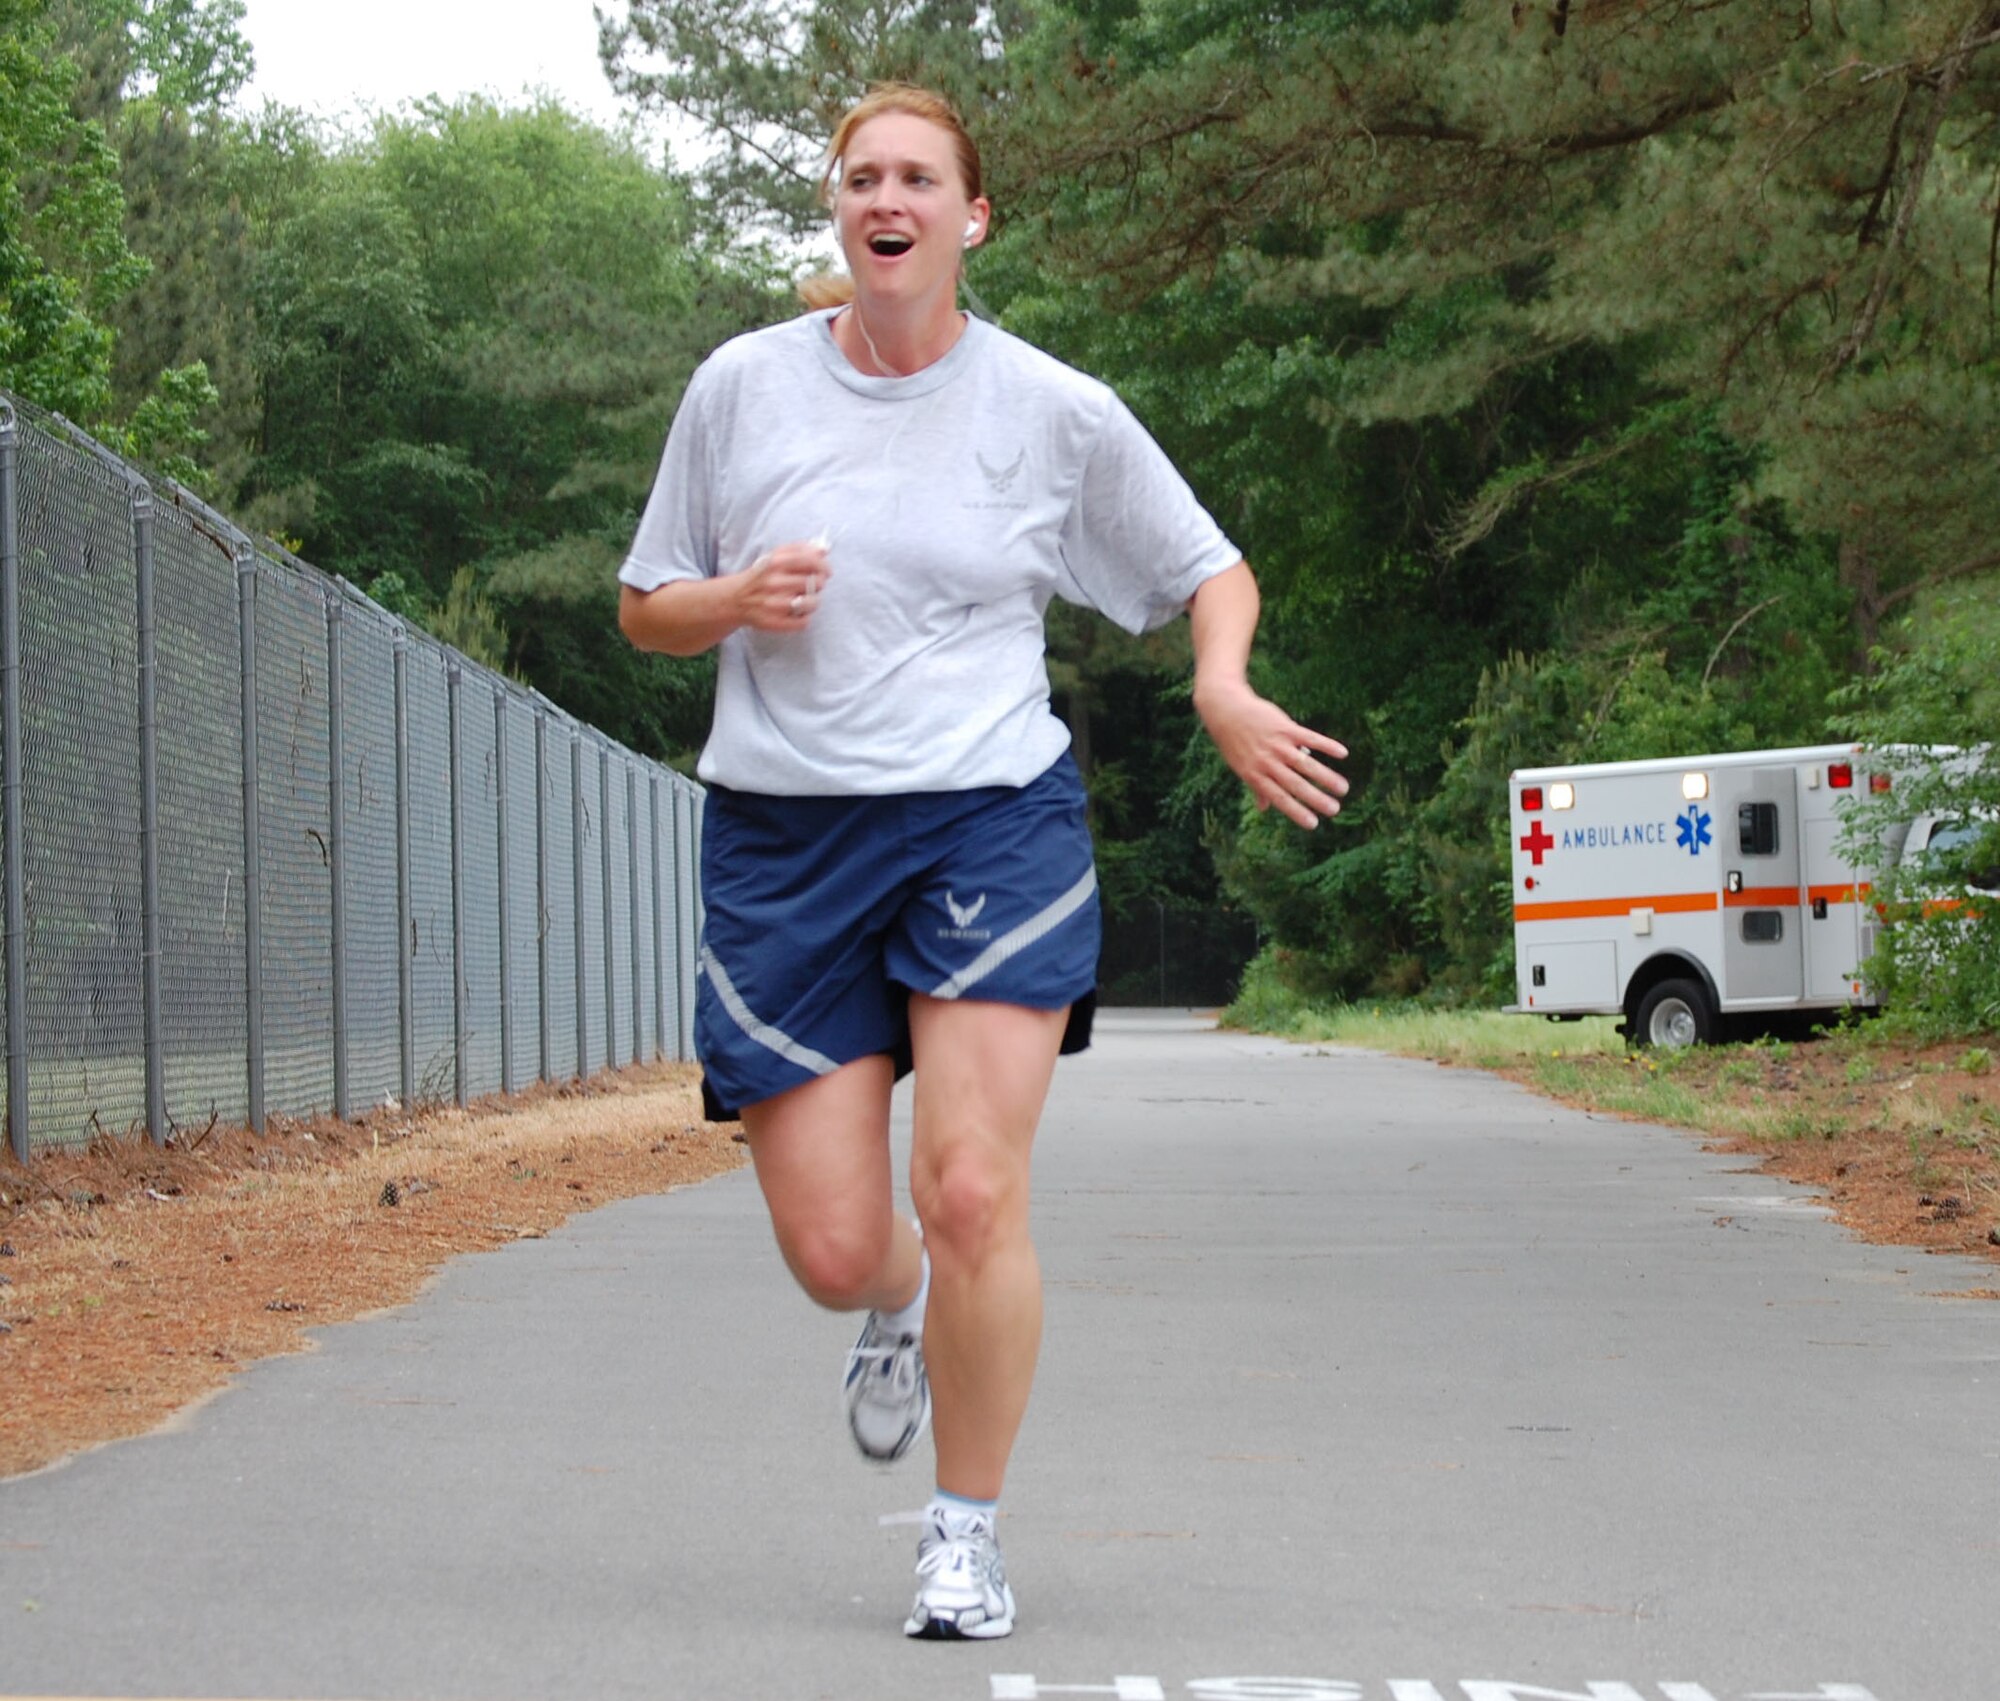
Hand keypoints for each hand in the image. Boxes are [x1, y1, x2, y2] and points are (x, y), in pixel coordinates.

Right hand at [736, 538, 830, 632]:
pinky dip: (804, 618)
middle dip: (819, 584)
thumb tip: (823, 549)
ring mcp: (773, 604)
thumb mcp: (775, 557)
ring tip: (805, 599)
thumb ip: (799, 550)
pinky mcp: (774, 622)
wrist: (735, 599)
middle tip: (813, 585)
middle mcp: (774, 582)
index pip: (809, 561)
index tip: (827, 571)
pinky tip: (797, 613)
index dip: (823, 566)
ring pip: (811, 603)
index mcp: (775, 563)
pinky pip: (803, 622)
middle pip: (814, 583)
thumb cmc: (762, 576)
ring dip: (813, 602)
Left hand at [1194, 679, 1349, 829]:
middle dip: (1316, 798)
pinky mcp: (1285, 727)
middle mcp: (1267, 762)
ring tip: (1343, 789)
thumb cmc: (1234, 742)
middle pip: (1295, 784)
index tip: (1313, 824)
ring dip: (1326, 777)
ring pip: (1305, 764)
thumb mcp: (1240, 767)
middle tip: (1335, 810)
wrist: (1226, 710)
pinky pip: (1309, 737)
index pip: (1279, 798)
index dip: (1296, 812)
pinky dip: (1326, 745)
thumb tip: (1264, 809)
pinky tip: (1343, 753)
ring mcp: (1277, 745)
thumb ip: (1256, 787)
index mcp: (1255, 776)